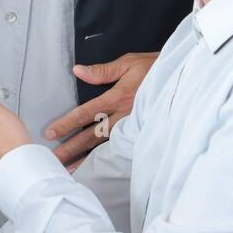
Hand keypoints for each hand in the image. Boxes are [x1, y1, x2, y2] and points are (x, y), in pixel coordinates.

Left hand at [44, 51, 158, 167]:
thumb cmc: (154, 67)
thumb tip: (78, 70)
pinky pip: (118, 146)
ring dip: (86, 158)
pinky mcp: (139, 131)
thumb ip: (102, 71)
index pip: (86, 113)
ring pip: (104, 145)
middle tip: (53, 160)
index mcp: (117, 97)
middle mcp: (123, 115)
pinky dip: (105, 158)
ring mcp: (132, 126)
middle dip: (72, 148)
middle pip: (92, 136)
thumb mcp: (128, 62)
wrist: (182, 79)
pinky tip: (96, 167)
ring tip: (70, 169)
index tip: (51, 133)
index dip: (67, 123)